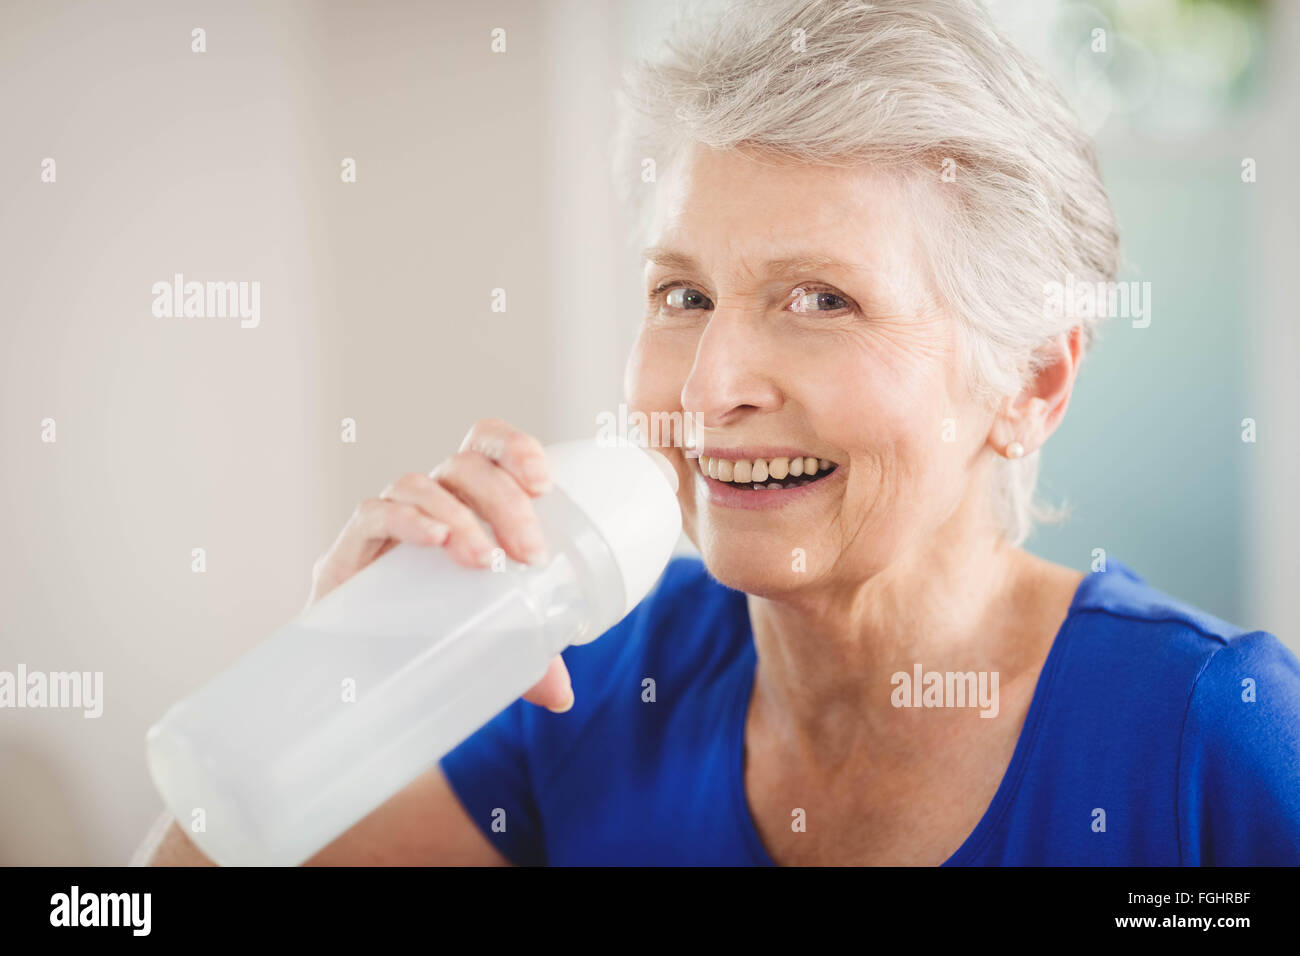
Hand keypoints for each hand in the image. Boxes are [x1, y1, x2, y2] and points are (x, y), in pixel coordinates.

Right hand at [304, 418, 573, 712]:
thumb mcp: (491, 641)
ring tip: (483, 560)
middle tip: (529, 551)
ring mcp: (384, 525)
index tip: (543, 482)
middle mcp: (425, 504)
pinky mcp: (347, 554)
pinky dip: (407, 519)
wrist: (352, 681)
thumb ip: (528, 660)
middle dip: (504, 500)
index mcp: (464, 504)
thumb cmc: (429, 639)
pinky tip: (434, 540)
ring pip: (420, 484)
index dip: (514, 448)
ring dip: (459, 516)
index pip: (485, 446)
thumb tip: (562, 694)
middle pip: (463, 466)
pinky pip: (373, 514)